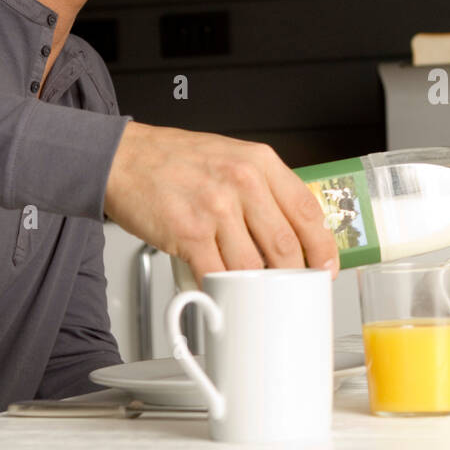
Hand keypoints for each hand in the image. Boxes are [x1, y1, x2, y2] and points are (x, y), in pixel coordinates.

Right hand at [103, 121, 338, 286]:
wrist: (123, 158)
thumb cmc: (177, 160)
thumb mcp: (234, 157)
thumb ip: (265, 189)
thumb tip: (294, 231)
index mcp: (261, 162)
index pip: (308, 210)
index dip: (324, 247)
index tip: (326, 268)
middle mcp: (242, 181)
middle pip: (286, 244)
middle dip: (294, 275)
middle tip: (293, 288)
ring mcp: (216, 208)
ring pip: (254, 266)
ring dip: (257, 287)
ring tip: (255, 292)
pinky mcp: (188, 234)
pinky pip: (217, 275)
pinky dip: (222, 291)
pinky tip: (222, 292)